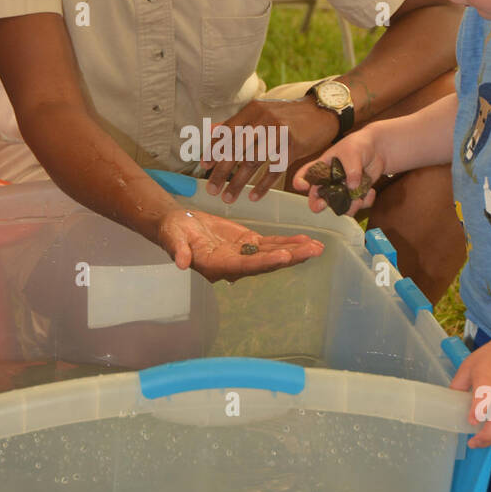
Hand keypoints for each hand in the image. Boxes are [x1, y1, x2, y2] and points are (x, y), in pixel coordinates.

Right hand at [156, 205, 323, 283]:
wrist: (177, 225)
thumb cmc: (173, 232)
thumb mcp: (172, 238)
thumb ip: (178, 250)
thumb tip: (181, 263)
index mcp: (217, 266)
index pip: (244, 266)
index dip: (264, 262)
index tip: (283, 257)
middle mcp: (235, 265)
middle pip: (266, 263)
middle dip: (290, 258)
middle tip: (313, 252)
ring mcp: (244, 254)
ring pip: (273, 253)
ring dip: (296, 251)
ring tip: (318, 248)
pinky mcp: (248, 243)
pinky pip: (272, 244)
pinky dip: (289, 243)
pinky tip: (306, 241)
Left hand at [200, 98, 338, 204]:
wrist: (322, 112)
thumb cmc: (288, 115)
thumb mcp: (262, 112)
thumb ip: (237, 122)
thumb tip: (211, 131)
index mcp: (253, 110)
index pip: (227, 131)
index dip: (214, 150)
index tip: (204, 166)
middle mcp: (264, 120)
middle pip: (236, 149)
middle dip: (221, 172)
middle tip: (211, 189)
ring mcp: (279, 134)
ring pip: (252, 162)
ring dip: (238, 183)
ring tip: (227, 198)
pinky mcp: (293, 147)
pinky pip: (274, 170)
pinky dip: (262, 186)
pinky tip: (253, 197)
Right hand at [290, 126, 386, 217]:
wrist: (377, 149)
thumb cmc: (358, 145)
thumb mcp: (352, 152)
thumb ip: (350, 169)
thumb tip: (352, 187)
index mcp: (322, 167)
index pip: (304, 175)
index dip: (300, 181)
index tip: (303, 186)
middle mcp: (329, 181)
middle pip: (317, 198)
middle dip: (318, 204)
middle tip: (324, 204)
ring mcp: (342, 190)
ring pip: (338, 206)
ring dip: (348, 207)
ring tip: (358, 200)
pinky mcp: (356, 195)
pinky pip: (357, 205)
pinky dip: (365, 202)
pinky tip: (370, 191)